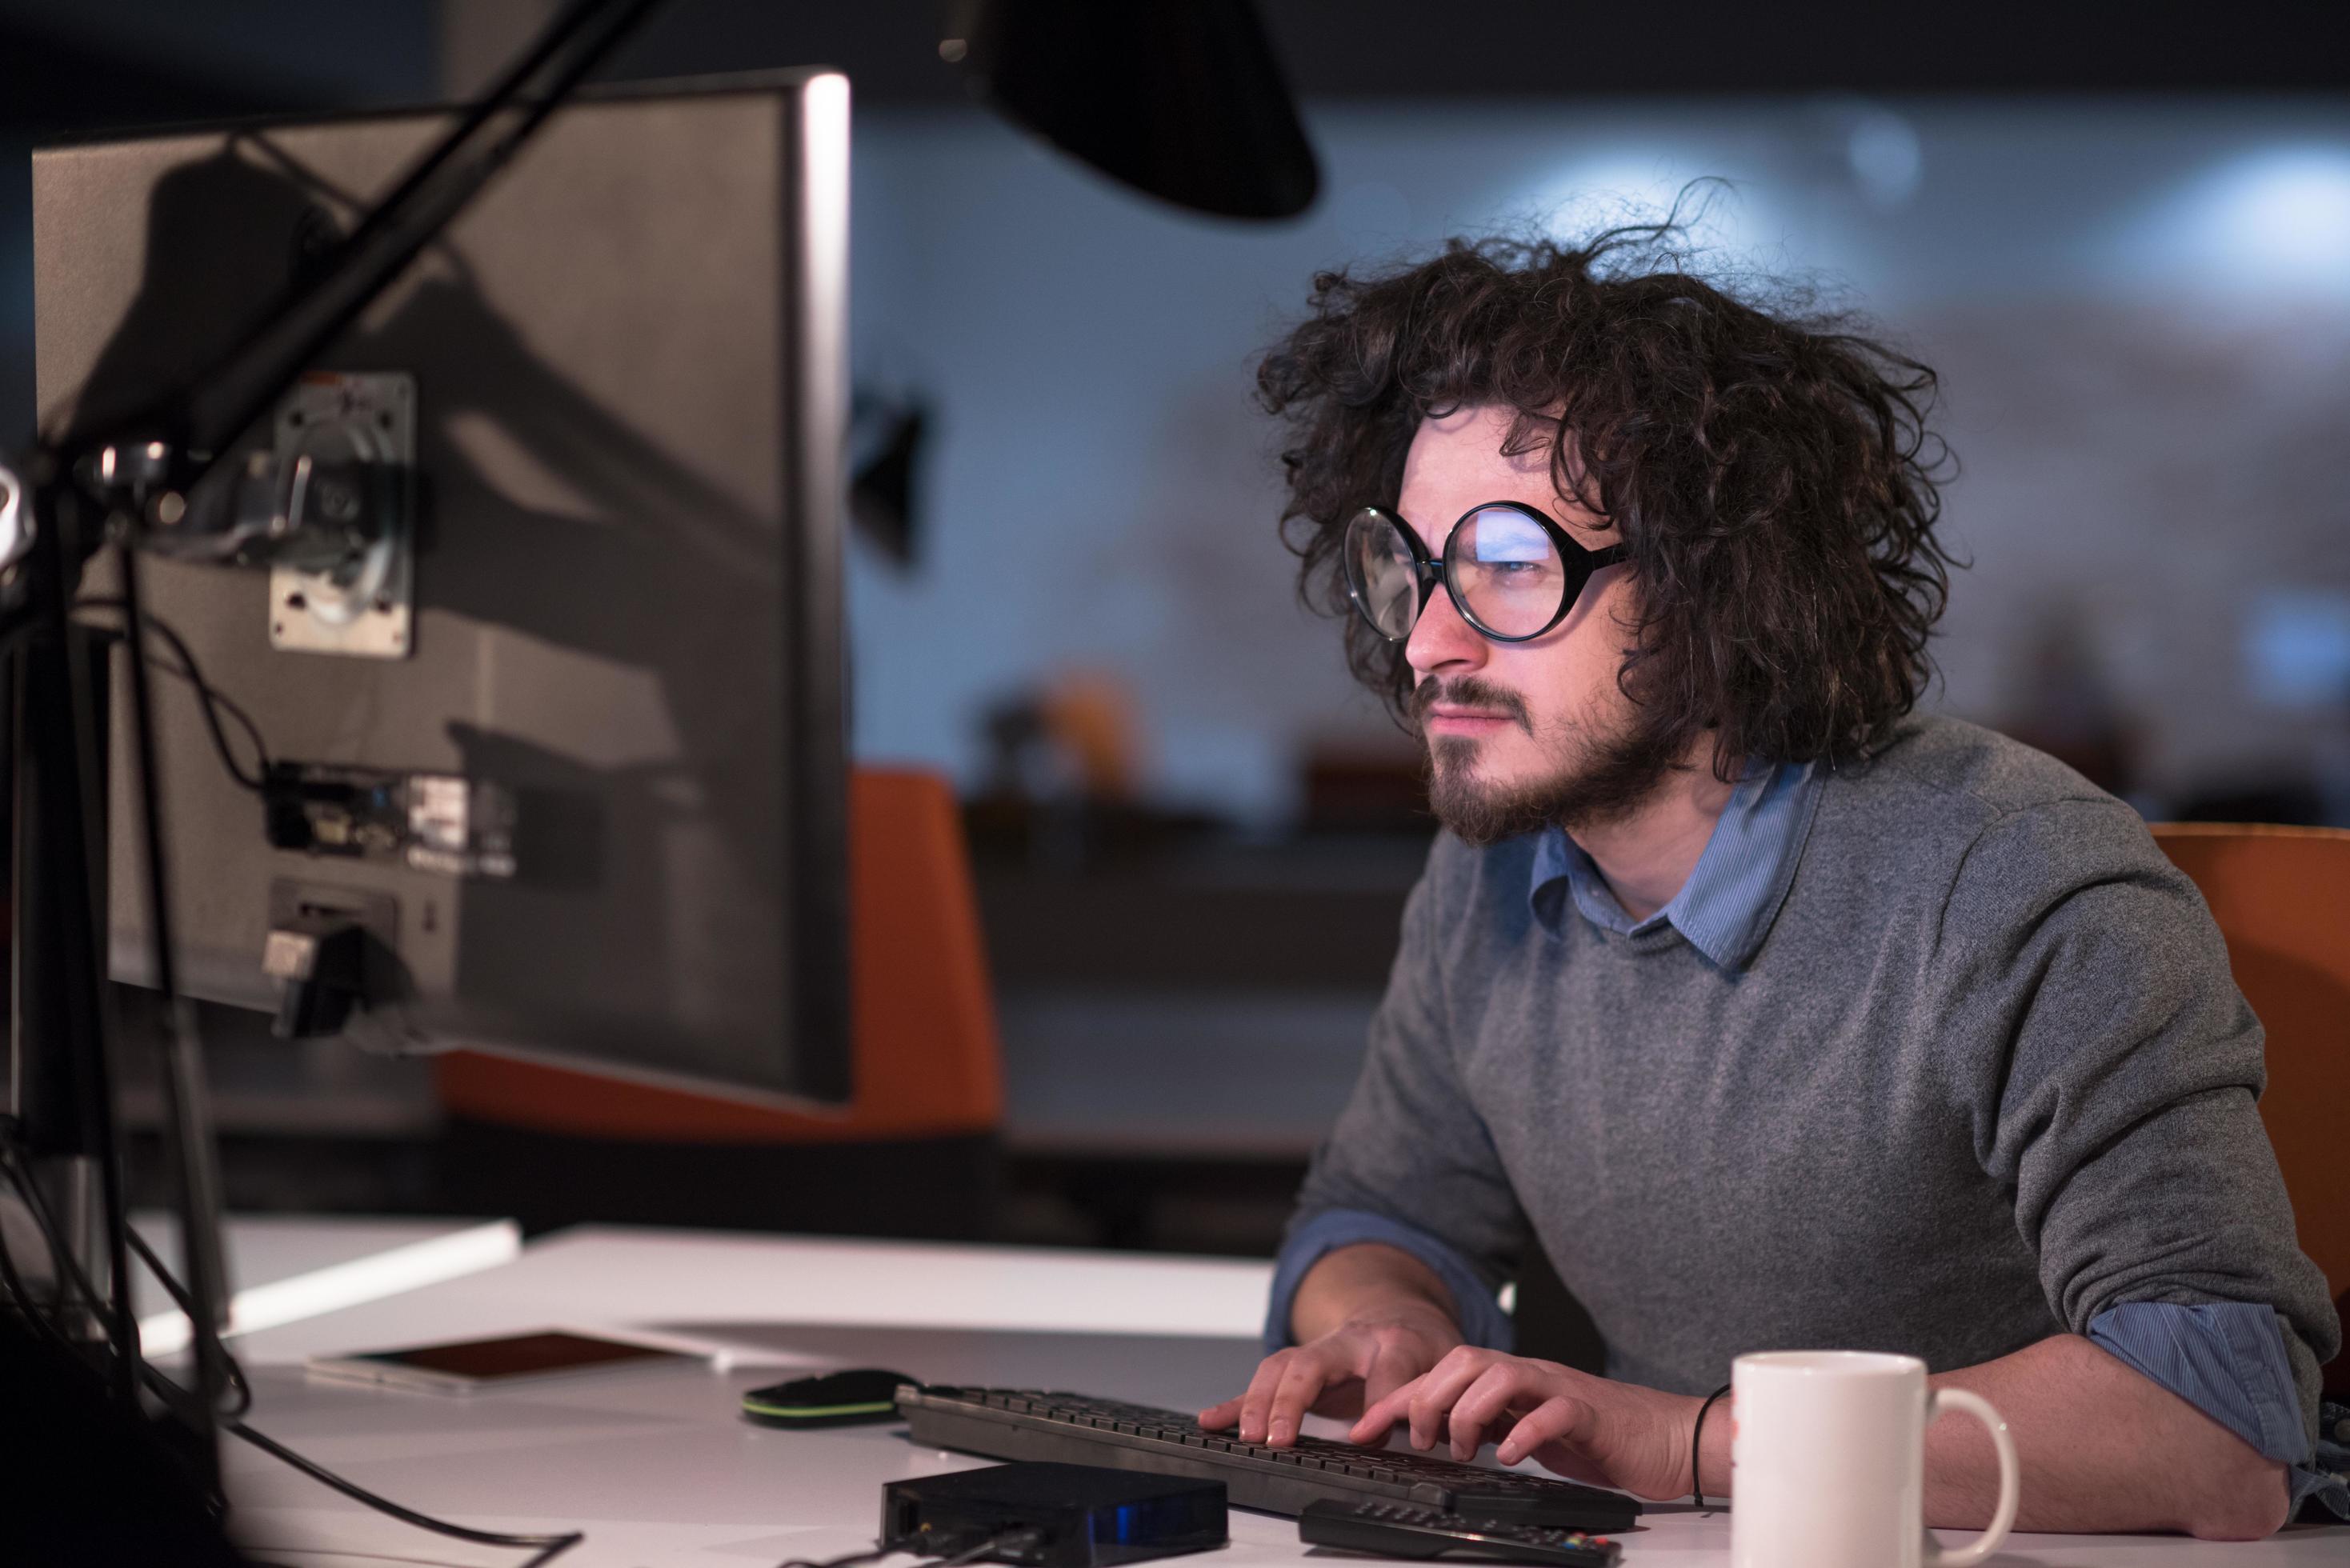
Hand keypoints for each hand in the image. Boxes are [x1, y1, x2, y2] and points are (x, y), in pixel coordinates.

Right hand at [1197, 1300, 1460, 1446]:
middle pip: (1312, 1363)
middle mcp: (1349, 1342)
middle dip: (1291, 1399)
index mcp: (1395, 1342)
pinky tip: (1213, 1420)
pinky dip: (1236, 1404)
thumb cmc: (1423, 1349)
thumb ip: (1434, 1396)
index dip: (1379, 1402)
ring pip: (1279, 1368)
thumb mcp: (1445, 1367)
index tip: (1369, 1436)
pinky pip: (1263, 1385)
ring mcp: (1318, 1354)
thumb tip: (1413, 1433)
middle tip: (1278, 1438)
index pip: (1386, 1369)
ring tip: (1248, 1436)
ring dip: (1258, 1402)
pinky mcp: (1298, 1372)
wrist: (1402, 1316)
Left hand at [1350, 1346, 1701, 1500]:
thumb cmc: (1600, 1439)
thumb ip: (1491, 1426)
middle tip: (1419, 1439)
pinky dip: (1524, 1431)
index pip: (1444, 1377)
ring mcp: (1560, 1390)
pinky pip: (1552, 1411)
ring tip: (1463, 1448)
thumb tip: (1440, 1438)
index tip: (1362, 1430)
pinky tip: (1510, 1455)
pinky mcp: (1590, 1413)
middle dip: (1428, 1396)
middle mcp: (1531, 1377)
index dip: (1398, 1401)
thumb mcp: (1530, 1433)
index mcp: (1512, 1383)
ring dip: (1468, 1411)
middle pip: (1464, 1360)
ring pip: (1500, 1374)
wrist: (1668, 1439)